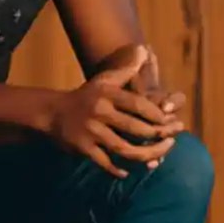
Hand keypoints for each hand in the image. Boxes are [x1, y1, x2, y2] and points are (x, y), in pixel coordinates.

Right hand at [46, 45, 181, 177]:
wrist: (51, 112)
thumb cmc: (85, 96)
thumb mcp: (104, 81)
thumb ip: (126, 70)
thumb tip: (145, 50)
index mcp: (107, 94)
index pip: (141, 106)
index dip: (160, 117)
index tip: (172, 124)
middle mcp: (99, 111)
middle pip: (138, 130)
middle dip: (159, 139)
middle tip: (172, 142)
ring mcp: (91, 131)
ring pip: (126, 150)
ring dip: (147, 157)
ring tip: (159, 159)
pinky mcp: (82, 147)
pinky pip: (106, 163)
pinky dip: (118, 170)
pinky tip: (127, 171)